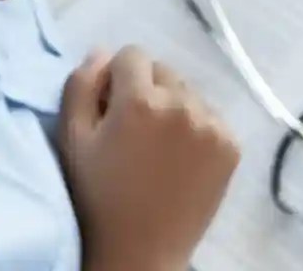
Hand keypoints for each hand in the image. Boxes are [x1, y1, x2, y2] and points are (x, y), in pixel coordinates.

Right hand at [60, 47, 240, 270]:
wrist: (140, 252)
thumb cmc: (97, 197)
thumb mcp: (72, 139)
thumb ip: (82, 85)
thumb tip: (103, 52)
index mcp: (141, 100)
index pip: (132, 54)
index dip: (116, 79)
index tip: (110, 109)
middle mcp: (183, 105)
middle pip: (163, 71)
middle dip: (146, 89)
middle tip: (134, 130)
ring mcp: (213, 126)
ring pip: (188, 92)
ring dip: (173, 106)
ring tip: (158, 147)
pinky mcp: (231, 146)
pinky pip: (210, 117)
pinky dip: (196, 128)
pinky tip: (179, 159)